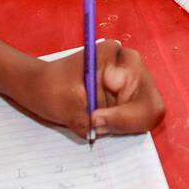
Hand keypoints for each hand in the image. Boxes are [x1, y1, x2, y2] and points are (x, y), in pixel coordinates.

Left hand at [17, 41, 164, 136]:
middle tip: (95, 126)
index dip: (123, 115)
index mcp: (119, 59)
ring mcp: (133, 85)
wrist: (39, 87)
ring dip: (120, 126)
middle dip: (124, 123)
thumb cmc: (49, 87)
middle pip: (150, 108)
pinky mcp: (128, 99)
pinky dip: (118, 127)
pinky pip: (135, 121)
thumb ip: (81, 118)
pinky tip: (97, 121)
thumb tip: (95, 129)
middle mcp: (133, 69)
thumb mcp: (61, 103)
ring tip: (92, 121)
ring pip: (144, 117)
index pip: (142, 95)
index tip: (95, 120)